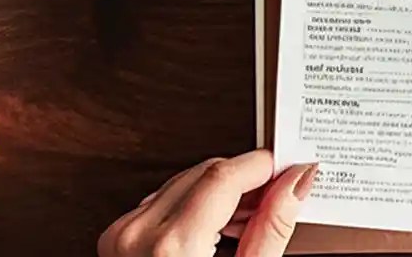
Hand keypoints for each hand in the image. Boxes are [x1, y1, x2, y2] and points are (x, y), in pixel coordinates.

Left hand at [99, 150, 317, 256]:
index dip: (263, 165)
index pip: (225, 175)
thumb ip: (271, 228)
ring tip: (250, 220)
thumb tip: (295, 185)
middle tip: (279, 194)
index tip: (289, 167)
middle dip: (245, 179)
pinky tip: (217, 229)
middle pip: (203, 173)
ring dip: (220, 191)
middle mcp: (139, 234)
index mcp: (172, 246)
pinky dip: (193, 206)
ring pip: (182, 182)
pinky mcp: (116, 240)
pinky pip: (161, 202)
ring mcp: (122, 236)